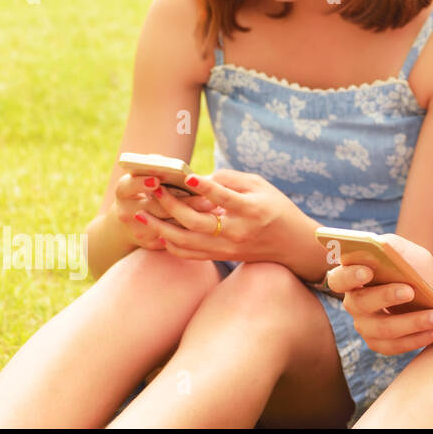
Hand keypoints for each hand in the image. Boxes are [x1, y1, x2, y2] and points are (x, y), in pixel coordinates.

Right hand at [111, 173, 216, 250]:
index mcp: (124, 192)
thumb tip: (170, 164)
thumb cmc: (145, 191)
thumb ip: (156, 168)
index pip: (128, 186)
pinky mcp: (150, 242)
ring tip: (214, 206)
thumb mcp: (145, 178)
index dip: (141, 183)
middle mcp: (127, 212)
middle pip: (156, 208)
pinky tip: (212, 220)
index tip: (156, 181)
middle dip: (184, 202)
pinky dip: (194, 228)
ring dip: (194, 215)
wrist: (129, 222)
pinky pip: (175, 236)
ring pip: (170, 224)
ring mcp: (138, 230)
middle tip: (207, 197)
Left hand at [132, 168, 300, 263]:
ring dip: (160, 227)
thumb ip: (231, 179)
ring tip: (140, 215)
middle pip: (196, 221)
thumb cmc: (277, 208)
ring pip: (186, 241)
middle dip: (170, 205)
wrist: (292, 244)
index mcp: (252, 210)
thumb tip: (199, 178)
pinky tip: (158, 232)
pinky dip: (170, 243)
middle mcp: (238, 231)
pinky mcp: (222, 257)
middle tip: (153, 190)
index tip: (186, 177)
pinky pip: (189, 254)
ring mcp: (228, 247)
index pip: (224, 198)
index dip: (205, 187)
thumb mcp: (262, 186)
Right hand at [325, 235, 432, 353]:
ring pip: (383, 328)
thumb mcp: (405, 251)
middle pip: (361, 304)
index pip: (339, 278)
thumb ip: (391, 246)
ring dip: (414, 322)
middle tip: (411, 291)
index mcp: (352, 277)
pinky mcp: (380, 343)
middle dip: (386, 296)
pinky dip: (419, 338)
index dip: (349, 276)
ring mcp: (365, 326)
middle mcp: (354, 303)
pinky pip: (396, 346)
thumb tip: (380, 246)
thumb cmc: (413, 266)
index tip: (368, 271)